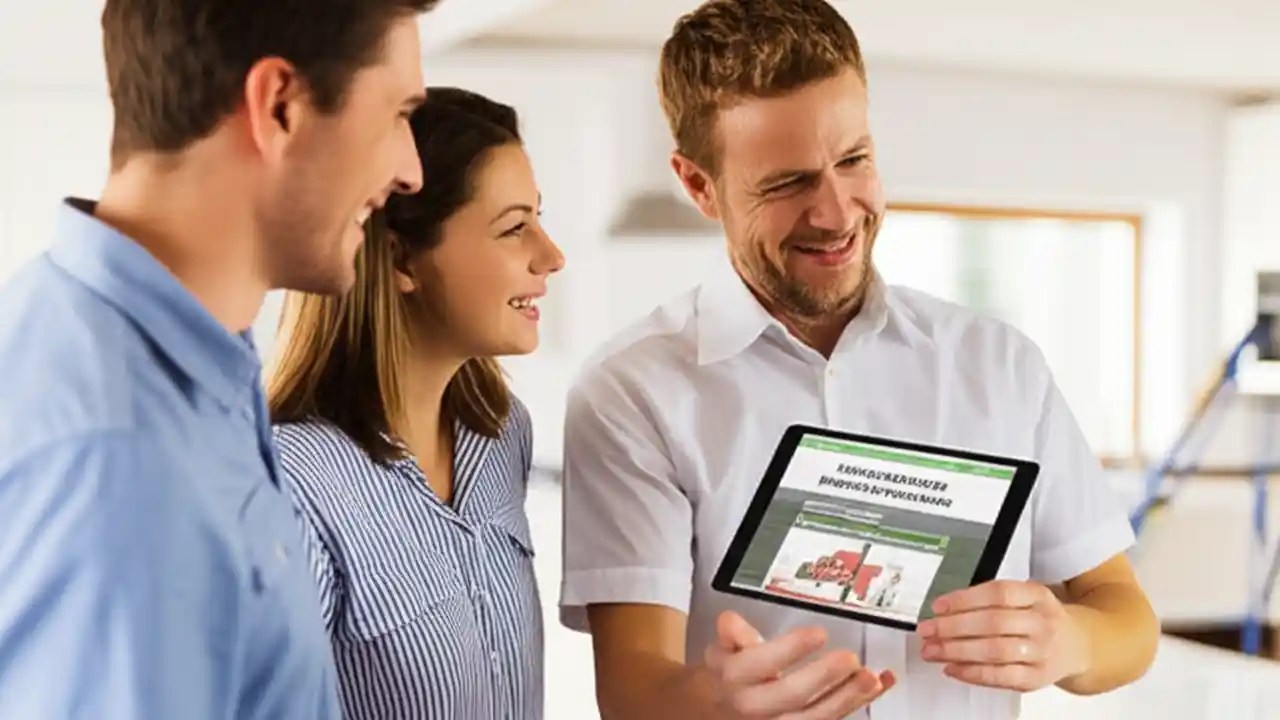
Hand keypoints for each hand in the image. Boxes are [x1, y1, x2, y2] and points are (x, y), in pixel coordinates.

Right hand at [704, 610, 895, 718]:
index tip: (817, 634)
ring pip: (816, 717)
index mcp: (736, 676)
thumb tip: (732, 623)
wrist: (720, 710)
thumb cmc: (731, 675)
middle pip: (792, 695)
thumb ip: (732, 633)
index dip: (790, 649)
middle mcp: (756, 705)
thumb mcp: (721, 648)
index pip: (760, 663)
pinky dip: (859, 703)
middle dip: (824, 676)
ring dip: (848, 697)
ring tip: (871, 677)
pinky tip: (880, 685)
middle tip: (849, 658)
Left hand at [916, 580, 1088, 691]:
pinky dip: (971, 673)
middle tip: (927, 630)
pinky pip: (1000, 677)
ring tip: (932, 650)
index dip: (964, 599)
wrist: (1079, 645)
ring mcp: (1042, 652)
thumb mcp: (1025, 597)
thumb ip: (989, 600)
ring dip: (956, 651)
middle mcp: (1043, 622)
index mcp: (1038, 595)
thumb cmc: (1040, 619)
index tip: (938, 606)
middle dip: (953, 627)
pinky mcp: (1037, 678)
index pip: (998, 593)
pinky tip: (952, 668)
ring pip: (995, 651)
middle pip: (993, 622)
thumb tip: (944, 610)